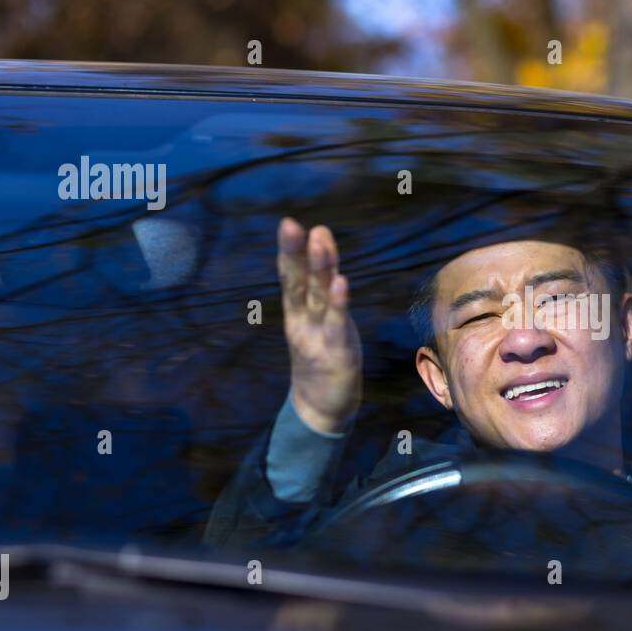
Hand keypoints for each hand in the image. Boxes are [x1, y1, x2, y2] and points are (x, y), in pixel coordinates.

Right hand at [276, 217, 362, 433]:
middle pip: (298, 284)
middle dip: (294, 254)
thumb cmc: (322, 357)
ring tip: (320, 241)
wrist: (321, 407)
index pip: (292, 278)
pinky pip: (338, 324)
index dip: (290, 252)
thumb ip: (320, 288)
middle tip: (291, 225)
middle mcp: (303, 322)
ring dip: (320, 269)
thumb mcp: (319, 320)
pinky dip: (340, 303)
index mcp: (298, 313)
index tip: (289, 223)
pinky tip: (342, 282)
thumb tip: (322, 252)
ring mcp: (317, 337)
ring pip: (318, 298)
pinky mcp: (336, 353)